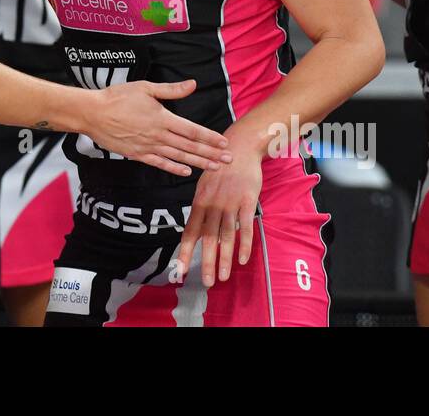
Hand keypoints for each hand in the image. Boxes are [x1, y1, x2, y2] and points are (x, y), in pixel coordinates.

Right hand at [88, 79, 231, 175]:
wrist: (93, 113)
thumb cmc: (118, 97)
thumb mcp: (145, 88)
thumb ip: (171, 90)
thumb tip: (192, 84)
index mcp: (162, 118)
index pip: (192, 130)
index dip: (210, 137)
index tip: (224, 143)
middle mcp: (158, 135)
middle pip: (189, 147)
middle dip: (211, 154)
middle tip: (228, 160)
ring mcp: (148, 146)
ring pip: (178, 157)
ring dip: (198, 163)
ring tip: (214, 168)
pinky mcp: (137, 154)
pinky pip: (159, 163)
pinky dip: (174, 168)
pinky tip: (186, 172)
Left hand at [175, 123, 266, 286]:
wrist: (239, 147)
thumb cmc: (220, 168)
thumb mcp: (204, 185)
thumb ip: (201, 208)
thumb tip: (197, 230)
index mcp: (200, 201)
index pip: (190, 231)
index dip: (185, 252)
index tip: (181, 270)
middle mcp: (213, 204)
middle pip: (208, 238)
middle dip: (206, 262)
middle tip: (206, 282)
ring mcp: (230, 203)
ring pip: (226, 236)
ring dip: (224, 259)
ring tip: (222, 278)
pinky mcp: (247, 201)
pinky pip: (246, 226)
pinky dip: (244, 244)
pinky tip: (243, 259)